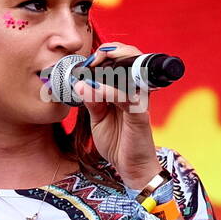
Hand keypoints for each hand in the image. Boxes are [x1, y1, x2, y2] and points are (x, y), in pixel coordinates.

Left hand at [74, 43, 160, 189]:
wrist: (131, 168)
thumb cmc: (118, 142)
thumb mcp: (98, 119)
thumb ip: (92, 101)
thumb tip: (80, 83)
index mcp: (125, 90)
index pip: (122, 62)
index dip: (106, 54)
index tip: (87, 61)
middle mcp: (135, 92)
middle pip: (133, 59)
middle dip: (113, 51)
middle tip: (93, 58)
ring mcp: (139, 102)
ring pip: (133, 72)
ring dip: (113, 64)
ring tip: (95, 65)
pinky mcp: (140, 115)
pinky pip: (128, 98)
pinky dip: (111, 91)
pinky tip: (98, 90)